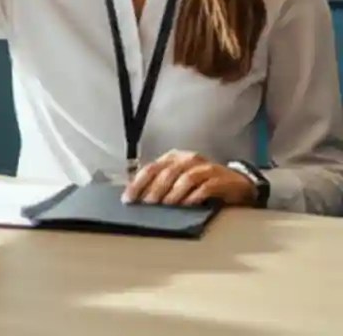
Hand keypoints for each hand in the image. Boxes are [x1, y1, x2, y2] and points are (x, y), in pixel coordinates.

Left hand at [122, 150, 256, 206]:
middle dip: (154, 190)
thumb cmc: (201, 183)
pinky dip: (194, 197)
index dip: (137, 184)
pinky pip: (204, 187)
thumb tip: (136, 197)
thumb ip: (159, 184)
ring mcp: (205, 168)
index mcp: (173, 158)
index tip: (128, 199)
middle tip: (147, 205)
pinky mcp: (219, 179)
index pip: (151, 168)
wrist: (236, 183)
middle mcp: (188, 159)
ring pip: (185, 178)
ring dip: (173, 194)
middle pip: (167, 173)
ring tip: (166, 207)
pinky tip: (187, 206)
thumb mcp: (178, 179)